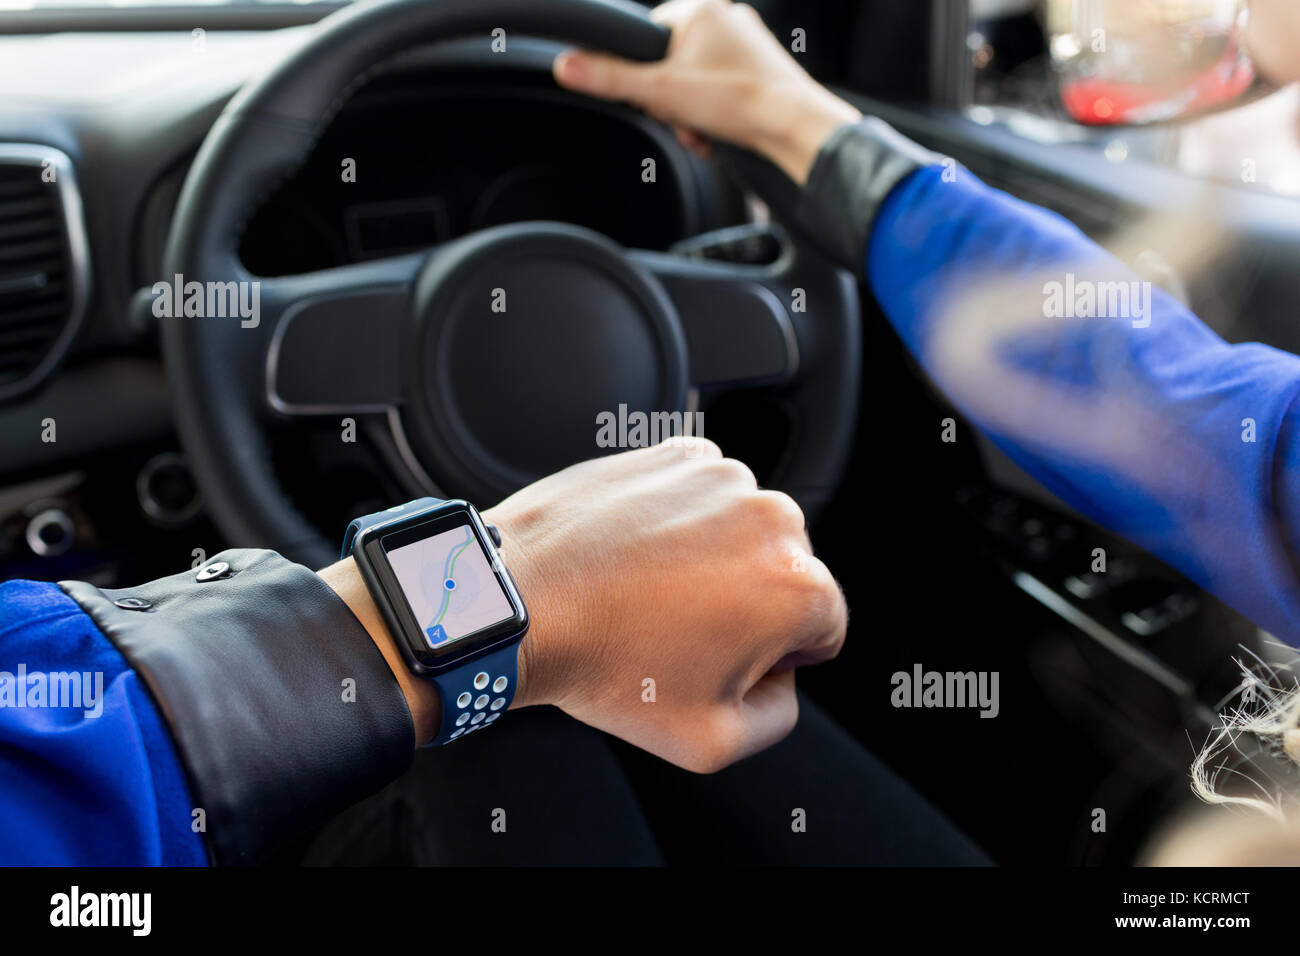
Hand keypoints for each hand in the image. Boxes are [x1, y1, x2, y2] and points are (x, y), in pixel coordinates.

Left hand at [327, 439, 846, 769]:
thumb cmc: (607, 667)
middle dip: (746, 604)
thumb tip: (781, 681)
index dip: (777, 659)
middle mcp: (771, 518)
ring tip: (646, 594)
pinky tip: (634, 556)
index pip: (824, 629)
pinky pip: (699, 496)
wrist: (520, 600)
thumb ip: (777, 717)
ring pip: (741, 531)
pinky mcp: (674, 455)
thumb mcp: (711, 741)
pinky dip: (677, 522)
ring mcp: (721, 478)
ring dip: (711, 559)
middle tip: (676, 633)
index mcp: (797, 587)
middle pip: (785, 573)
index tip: (723, 662)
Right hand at [553, 0, 860, 183]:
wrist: (793, 125)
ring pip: (697, 81)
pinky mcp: (762, 68)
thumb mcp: (658, 92)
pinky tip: (721, 132)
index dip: (644, 76)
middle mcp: (726, 16)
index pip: (648, 39)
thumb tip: (567, 65)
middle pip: (672, 64)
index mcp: (699, 8)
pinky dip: (716, 115)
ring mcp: (748, 42)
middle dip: (671, 102)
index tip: (655, 98)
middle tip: (684, 120)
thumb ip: (609, 78)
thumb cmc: (737, 100)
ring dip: (692, 114)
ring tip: (704, 131)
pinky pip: (723, 90)